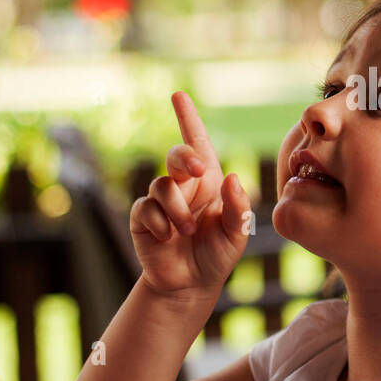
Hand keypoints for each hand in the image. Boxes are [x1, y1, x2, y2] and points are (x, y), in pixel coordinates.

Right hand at [129, 91, 252, 299]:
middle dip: (185, 158)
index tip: (178, 95)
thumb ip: (238, 207)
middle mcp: (184, 186)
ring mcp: (161, 201)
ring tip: (185, 232)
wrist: (190, 285)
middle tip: (199, 172)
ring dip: (176, 209)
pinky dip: (159, 224)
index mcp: (209, 182)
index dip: (187, 118)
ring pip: (161, 186)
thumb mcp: (237, 234)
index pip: (198, 144)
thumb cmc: (217, 255)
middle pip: (177, 156)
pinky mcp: (142, 217)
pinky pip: (145, 208)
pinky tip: (167, 239)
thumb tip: (233, 177)